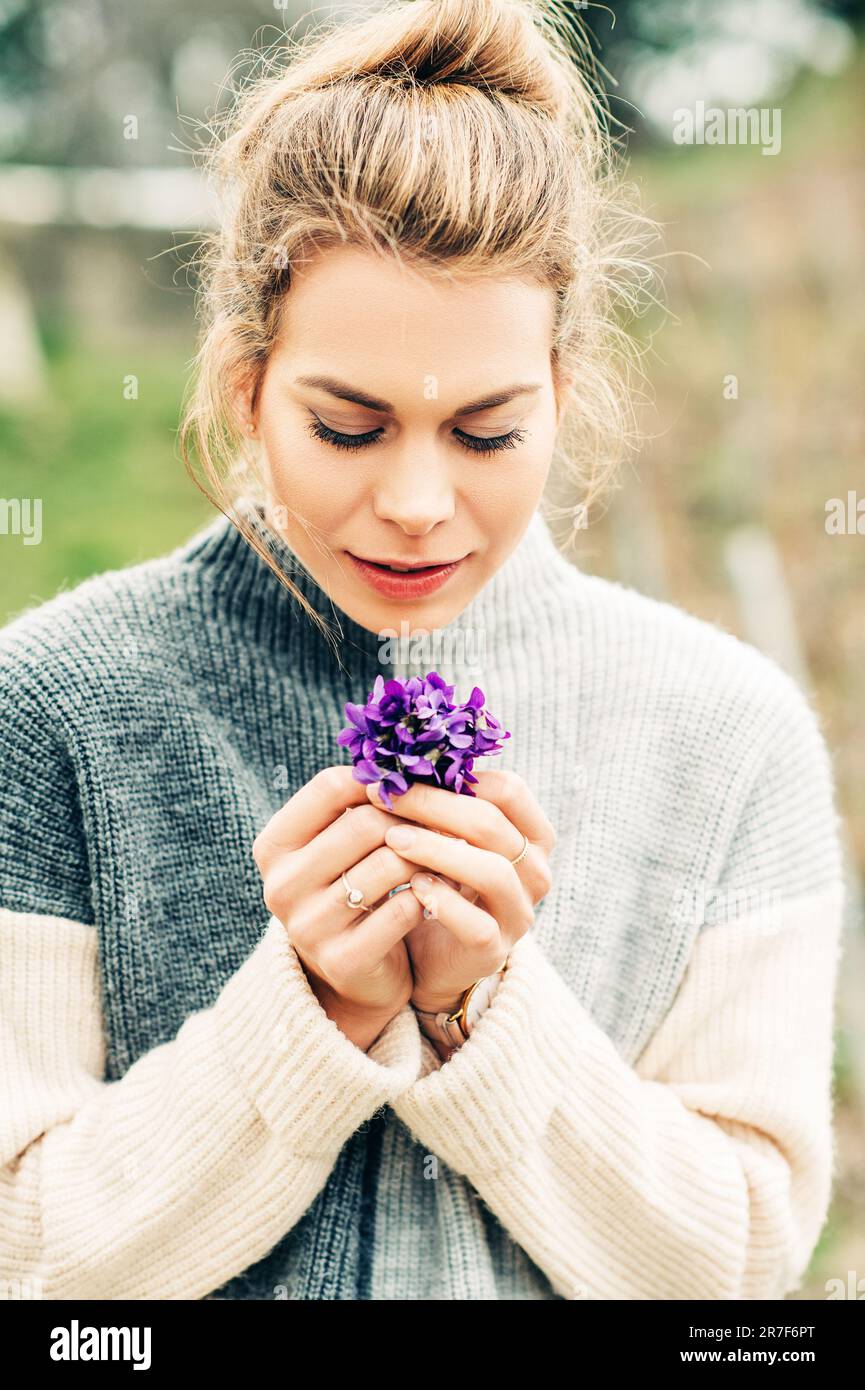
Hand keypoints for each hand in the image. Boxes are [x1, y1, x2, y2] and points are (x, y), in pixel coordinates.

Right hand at [252, 766, 427, 1048]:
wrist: (357, 972)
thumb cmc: (351, 887)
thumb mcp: (338, 844)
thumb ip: (358, 804)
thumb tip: (408, 758)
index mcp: (274, 846)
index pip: (331, 786)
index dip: (380, 782)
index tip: (413, 787)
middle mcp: (281, 885)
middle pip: (364, 823)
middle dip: (412, 820)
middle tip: (446, 821)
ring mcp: (307, 927)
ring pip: (389, 864)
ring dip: (428, 856)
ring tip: (450, 852)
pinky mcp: (343, 960)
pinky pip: (404, 909)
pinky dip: (431, 895)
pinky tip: (442, 890)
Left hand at [363, 769, 555, 1013]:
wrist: (430, 955)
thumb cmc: (439, 881)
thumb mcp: (447, 838)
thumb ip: (440, 805)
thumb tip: (398, 758)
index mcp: (531, 836)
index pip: (510, 790)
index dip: (460, 776)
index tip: (407, 772)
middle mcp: (535, 872)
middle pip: (494, 825)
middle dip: (435, 806)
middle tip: (386, 797)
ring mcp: (518, 913)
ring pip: (493, 873)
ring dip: (438, 849)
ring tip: (393, 839)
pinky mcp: (494, 950)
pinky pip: (477, 925)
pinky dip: (443, 901)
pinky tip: (412, 887)